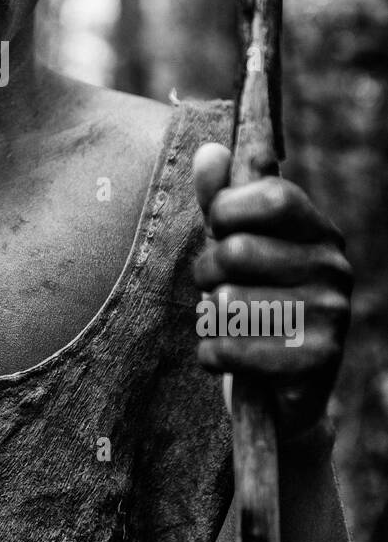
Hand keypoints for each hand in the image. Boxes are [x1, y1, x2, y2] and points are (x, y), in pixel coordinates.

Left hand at [192, 143, 352, 439]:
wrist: (281, 389)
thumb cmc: (252, 300)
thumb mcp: (234, 243)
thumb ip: (221, 199)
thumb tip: (210, 152)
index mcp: (318, 231)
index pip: (274, 195)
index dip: (228, 207)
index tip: (216, 226)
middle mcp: (334, 268)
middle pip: (237, 250)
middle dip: (206, 271)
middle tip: (214, 286)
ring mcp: (330, 316)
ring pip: (227, 302)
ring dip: (209, 316)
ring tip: (226, 321)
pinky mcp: (314, 363)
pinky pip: (229, 348)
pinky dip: (212, 354)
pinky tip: (226, 355)